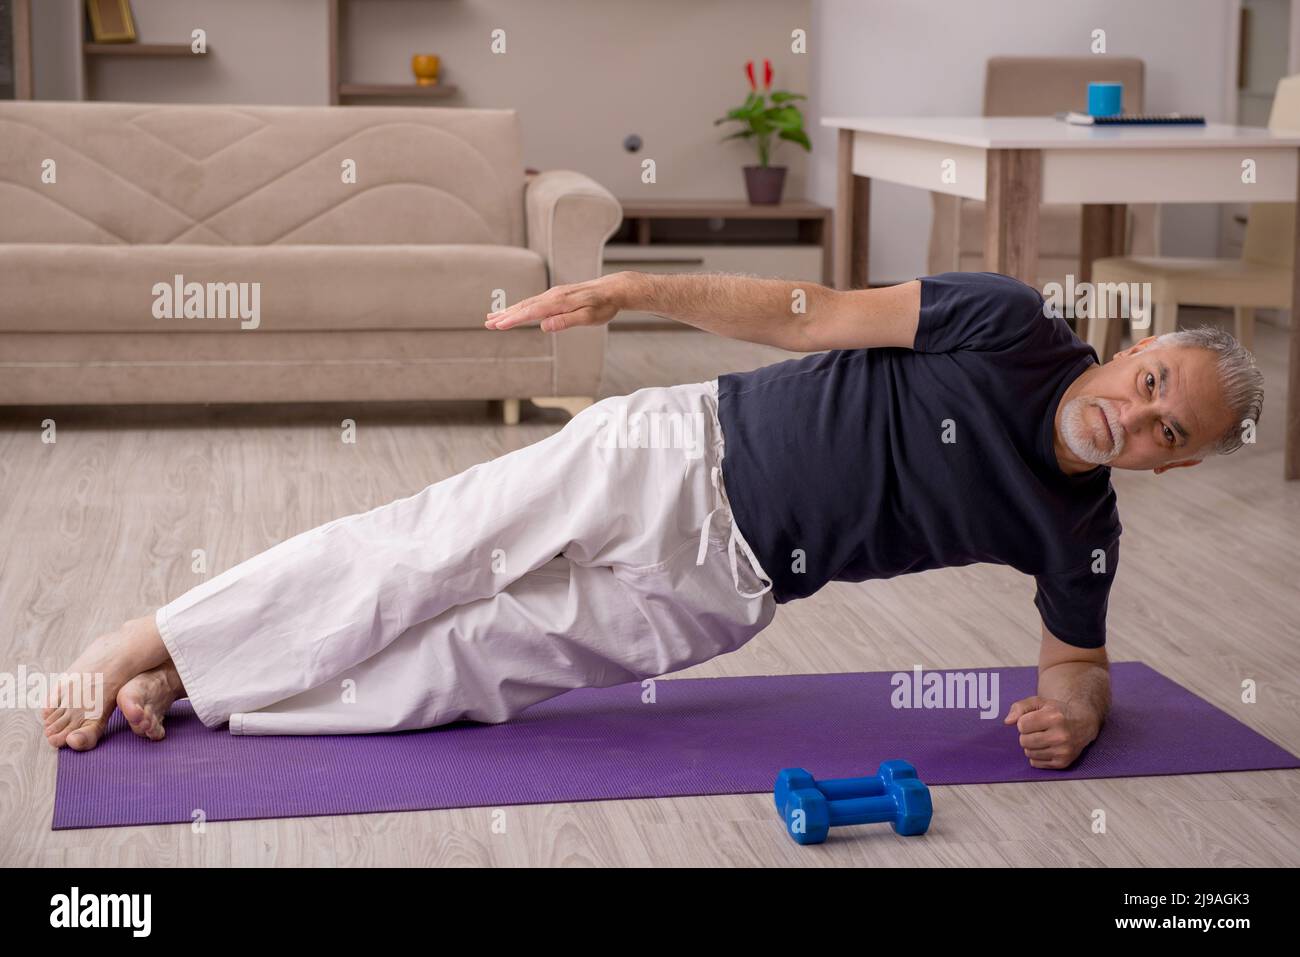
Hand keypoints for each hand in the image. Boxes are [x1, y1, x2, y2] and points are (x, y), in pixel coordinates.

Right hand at [485, 274, 626, 332]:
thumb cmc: (604, 305)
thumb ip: (566, 321)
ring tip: (492, 316)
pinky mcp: (556, 295)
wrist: (613, 288)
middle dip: (504, 315)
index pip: (530, 312)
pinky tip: (514, 311)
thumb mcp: (589, 317)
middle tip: (486, 323)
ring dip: (509, 310)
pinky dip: (520, 307)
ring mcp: (553, 294)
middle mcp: (553, 296)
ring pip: (526, 303)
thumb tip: (545, 326)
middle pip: (524, 306)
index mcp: (558, 302)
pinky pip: (534, 302)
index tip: (498, 325)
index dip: (513, 319)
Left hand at [1003, 695, 1096, 768]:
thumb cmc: (1057, 711)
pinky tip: (1047, 747)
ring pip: (1029, 753)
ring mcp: (1063, 751)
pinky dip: (1037, 756)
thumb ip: (1020, 707)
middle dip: (1026, 735)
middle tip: (1038, 730)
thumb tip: (1007, 722)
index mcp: (1054, 717)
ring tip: (1043, 738)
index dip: (1024, 722)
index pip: (1022, 725)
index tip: (1033, 719)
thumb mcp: (1039, 702)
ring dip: (1031, 746)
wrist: (1082, 723)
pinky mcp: (1063, 763)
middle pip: (1024, 741)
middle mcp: (1061, 736)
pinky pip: (1036, 763)